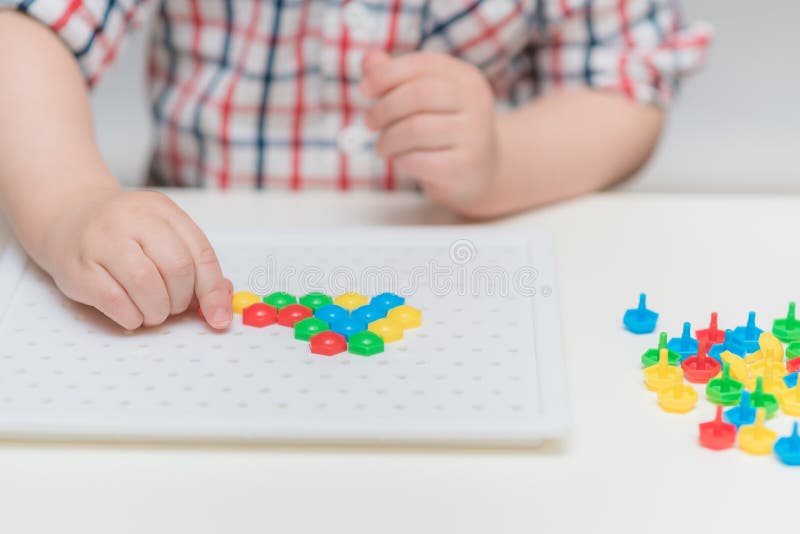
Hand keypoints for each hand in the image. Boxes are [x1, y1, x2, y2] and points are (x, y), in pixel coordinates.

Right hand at [38, 187, 232, 329]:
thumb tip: (220, 305)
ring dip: (157, 311)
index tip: (219, 317)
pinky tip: (132, 313)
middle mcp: (132, 219)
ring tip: (153, 312)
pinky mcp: (78, 268)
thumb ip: (195, 266)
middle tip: (172, 307)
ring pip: (147, 285)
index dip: (213, 290)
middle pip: (177, 269)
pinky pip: (116, 302)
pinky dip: (132, 317)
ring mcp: (101, 242)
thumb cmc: (125, 232)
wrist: (69, 215)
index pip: (200, 253)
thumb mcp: (164, 235)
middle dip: (181, 300)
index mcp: (162, 210)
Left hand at [361, 50, 498, 205]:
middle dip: (384, 109)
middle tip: (369, 123)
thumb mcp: (424, 98)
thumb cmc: (443, 128)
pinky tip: (400, 160)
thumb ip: (396, 76)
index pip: (420, 64)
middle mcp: (475, 100)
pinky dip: (400, 160)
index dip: (386, 74)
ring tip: (382, 146)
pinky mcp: (466, 164)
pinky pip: (420, 160)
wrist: (481, 170)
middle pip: (418, 94)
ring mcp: (474, 133)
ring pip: (416, 129)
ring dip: (388, 139)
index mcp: (464, 77)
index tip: (364, 90)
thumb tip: (369, 58)